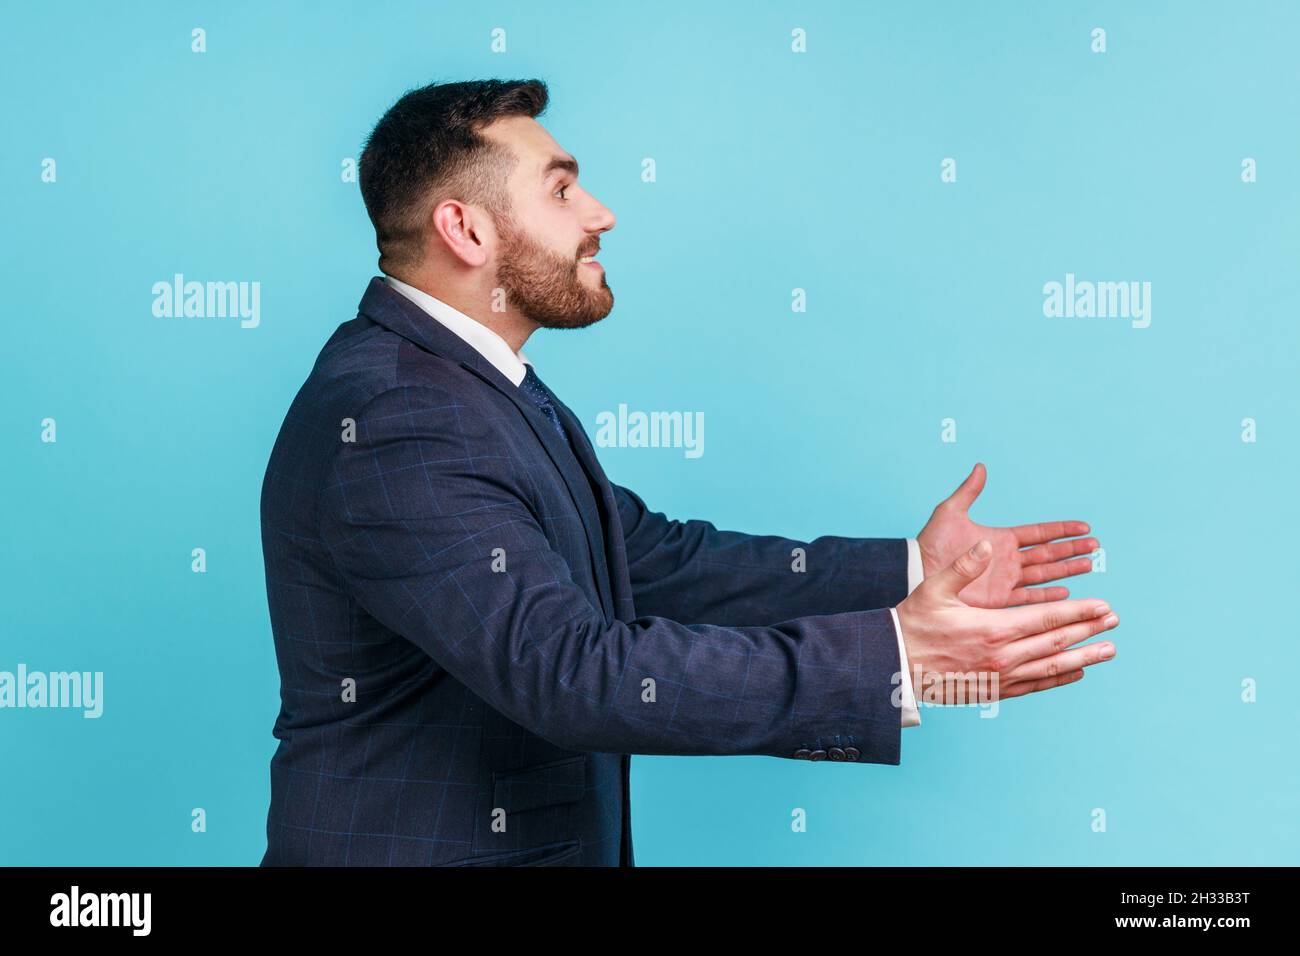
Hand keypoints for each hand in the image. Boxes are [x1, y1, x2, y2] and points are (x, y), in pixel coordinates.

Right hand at [896, 539, 1118, 703]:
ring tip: (1108, 650)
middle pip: (1057, 642)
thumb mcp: (934, 590)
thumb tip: (985, 544)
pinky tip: (1077, 672)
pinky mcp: (995, 690)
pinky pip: (1036, 684)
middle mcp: (1004, 655)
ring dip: (1084, 657)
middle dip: (1089, 629)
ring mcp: (1001, 676)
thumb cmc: (914, 624)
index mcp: (994, 628)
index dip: (1079, 611)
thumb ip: (963, 567)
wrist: (896, 665)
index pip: (1047, 618)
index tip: (1103, 606)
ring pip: (1052, 666)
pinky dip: (1059, 678)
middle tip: (1115, 621)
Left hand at [917, 463, 1097, 607]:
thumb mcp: (950, 513)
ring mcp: (1005, 580)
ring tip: (1089, 565)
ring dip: (1067, 570)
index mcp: (1001, 538)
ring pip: (1044, 575)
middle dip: (1072, 549)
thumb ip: (969, 491)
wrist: (917, 572)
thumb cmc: (931, 543)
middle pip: (1048, 554)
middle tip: (1097, 546)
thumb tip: (981, 466)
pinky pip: (1029, 598)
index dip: (1061, 530)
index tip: (1085, 527)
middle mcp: (1007, 559)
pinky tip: (1067, 593)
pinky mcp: (999, 600)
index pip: (1039, 533)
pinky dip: (1047, 596)